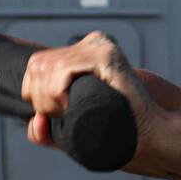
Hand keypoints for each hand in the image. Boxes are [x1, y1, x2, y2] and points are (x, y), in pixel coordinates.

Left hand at [21, 31, 160, 169]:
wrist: (147, 136)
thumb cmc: (114, 132)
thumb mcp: (69, 131)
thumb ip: (44, 132)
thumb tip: (33, 122)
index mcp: (83, 52)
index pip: (36, 64)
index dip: (35, 93)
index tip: (57, 113)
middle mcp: (92, 43)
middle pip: (37, 64)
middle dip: (40, 98)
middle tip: (63, 116)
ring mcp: (100, 46)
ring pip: (46, 67)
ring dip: (49, 98)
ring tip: (70, 112)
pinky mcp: (105, 55)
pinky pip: (62, 70)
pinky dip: (57, 93)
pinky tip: (72, 106)